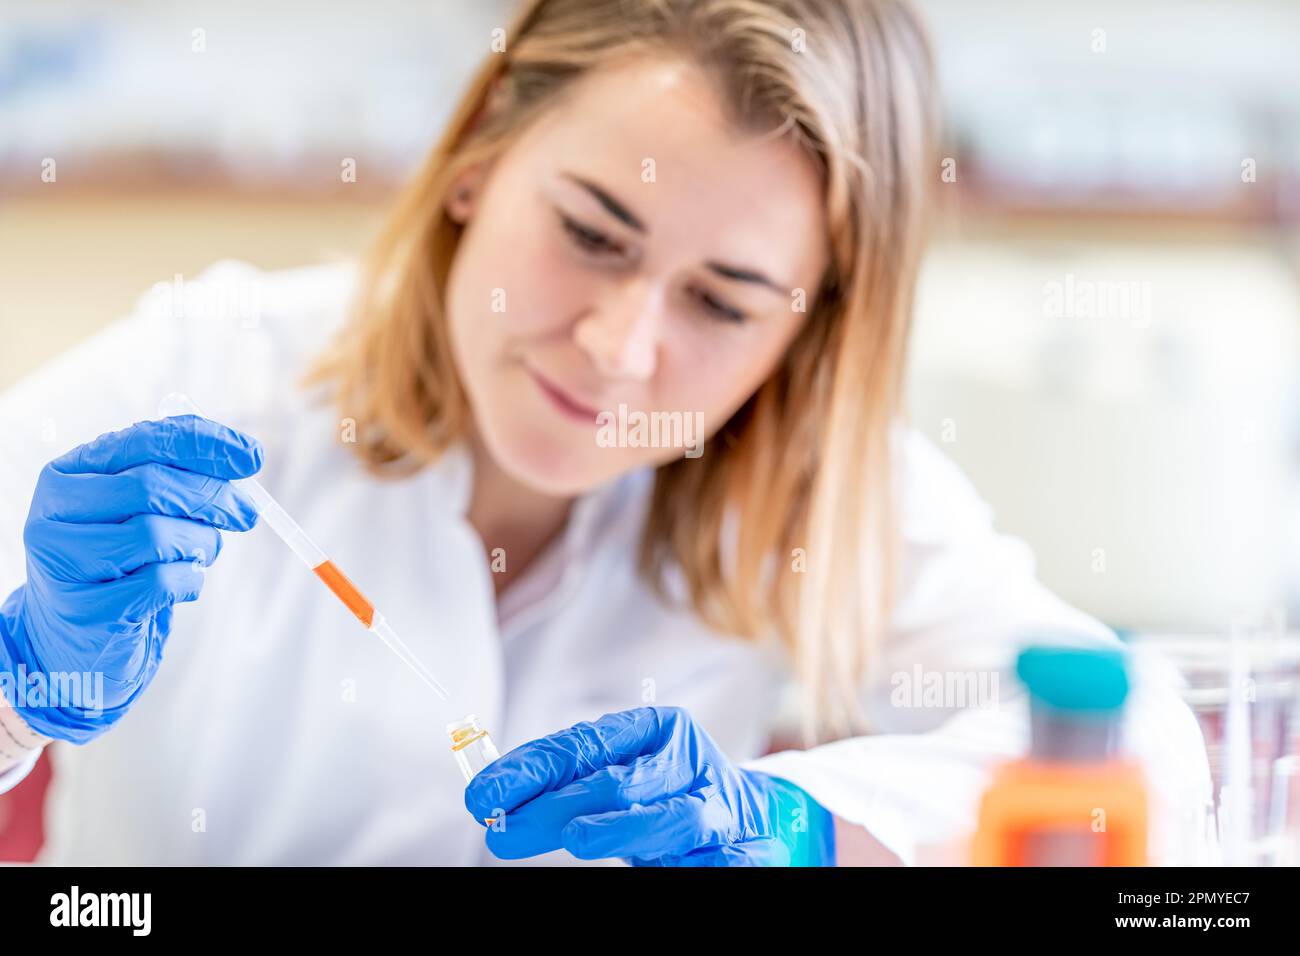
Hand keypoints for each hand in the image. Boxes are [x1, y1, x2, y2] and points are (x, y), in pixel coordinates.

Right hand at [0, 415, 261, 742]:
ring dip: (200, 543)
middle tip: (246, 514)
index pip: (144, 440)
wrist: (74, 636)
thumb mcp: (137, 509)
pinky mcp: (85, 608)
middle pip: (151, 487)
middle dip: (213, 498)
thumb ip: (178, 474)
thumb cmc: (117, 560)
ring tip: (203, 552)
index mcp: (70, 473)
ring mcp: (63, 561)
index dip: (204, 445)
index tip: (253, 456)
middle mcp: (54, 512)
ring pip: (156, 534)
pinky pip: (159, 582)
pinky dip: (188, 580)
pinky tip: (182, 583)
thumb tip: (245, 456)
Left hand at [464, 706, 834, 864]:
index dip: (533, 769)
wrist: (757, 818)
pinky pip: (718, 863)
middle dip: (560, 805)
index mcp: (655, 729)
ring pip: (674, 819)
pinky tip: (681, 869)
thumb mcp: (617, 776)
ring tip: (578, 840)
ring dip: (624, 829)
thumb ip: (565, 782)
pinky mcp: (745, 851)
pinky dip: (697, 867)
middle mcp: (688, 762)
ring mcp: (719, 808)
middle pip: (622, 781)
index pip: (584, 746)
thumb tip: (492, 801)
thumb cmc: (665, 795)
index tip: (483, 795)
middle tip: (506, 828)